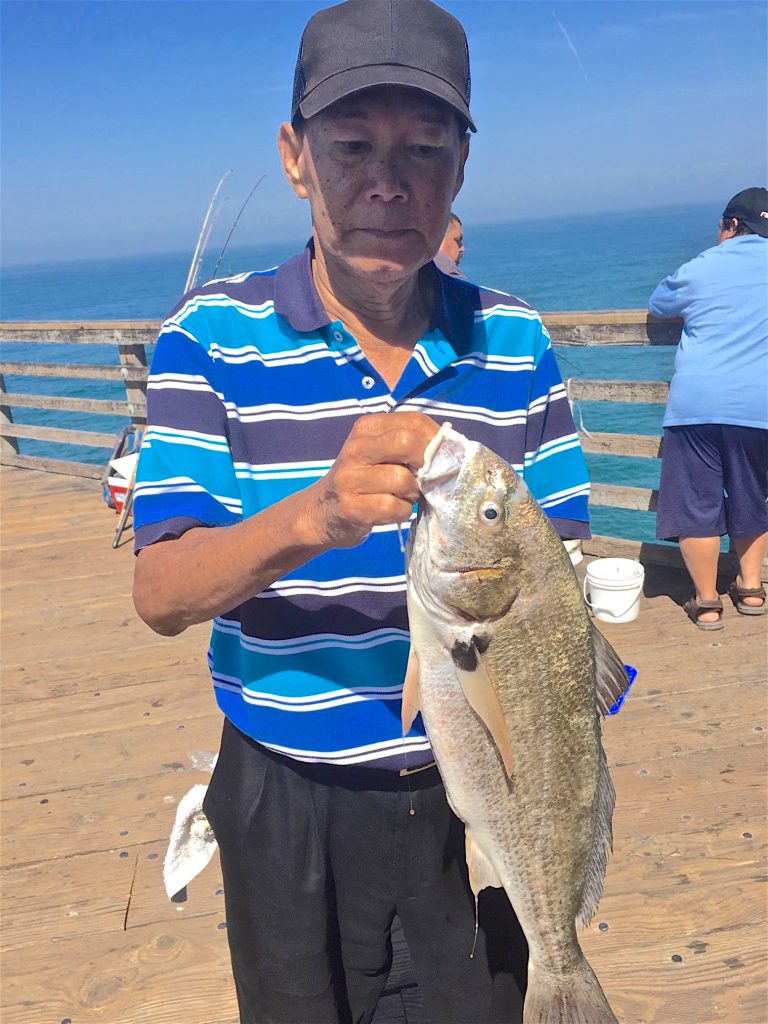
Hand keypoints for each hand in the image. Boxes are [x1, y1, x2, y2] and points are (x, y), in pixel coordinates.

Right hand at [299, 412, 438, 548]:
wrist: (322, 511)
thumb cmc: (364, 480)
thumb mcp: (380, 452)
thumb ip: (410, 445)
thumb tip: (451, 450)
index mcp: (367, 428)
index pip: (414, 421)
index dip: (437, 440)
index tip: (443, 457)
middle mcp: (356, 448)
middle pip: (407, 443)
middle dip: (427, 464)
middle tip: (426, 479)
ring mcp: (350, 478)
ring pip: (404, 480)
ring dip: (414, 494)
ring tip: (405, 497)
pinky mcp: (351, 507)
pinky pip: (394, 508)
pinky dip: (403, 512)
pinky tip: (393, 511)